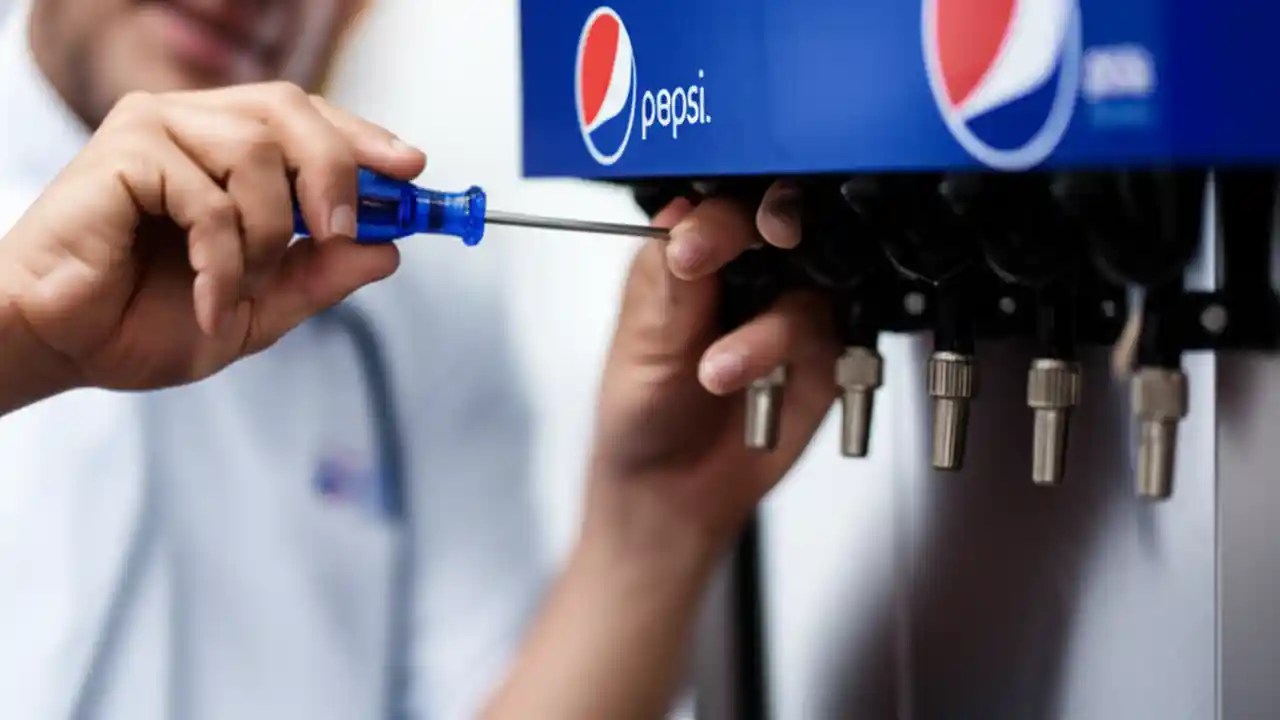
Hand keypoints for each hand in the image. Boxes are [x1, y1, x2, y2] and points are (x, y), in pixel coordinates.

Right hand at [0, 82, 423, 406]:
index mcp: (226, 152)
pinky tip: (211, 298)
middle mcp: (193, 126)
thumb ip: (321, 277)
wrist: (63, 345)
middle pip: (293, 111)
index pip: (310, 121)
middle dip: (337, 171)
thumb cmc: (142, 320)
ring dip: (268, 236)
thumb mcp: (260, 308)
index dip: (366, 140)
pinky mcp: (123, 152)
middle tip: (343, 229)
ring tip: (242, 285)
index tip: (413, 170)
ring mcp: (155, 131)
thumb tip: (387, 251)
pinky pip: (210, 197)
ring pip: (257, 153)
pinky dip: (224, 260)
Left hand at [483, 182, 831, 719]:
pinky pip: (832, 340)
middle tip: (768, 238)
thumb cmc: (642, 420)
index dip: (715, 218)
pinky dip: (798, 359)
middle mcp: (745, 276)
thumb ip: (667, 290)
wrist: (672, 499)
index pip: (714, 209)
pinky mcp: (822, 358)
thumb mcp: (638, 354)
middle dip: (778, 224)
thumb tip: (678, 221)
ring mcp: (787, 314)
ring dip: (769, 329)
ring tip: (718, 372)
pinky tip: (763, 386)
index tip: (696, 245)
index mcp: (689, 258)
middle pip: (780, 223)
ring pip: (810, 285)